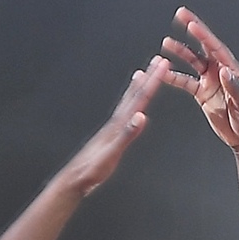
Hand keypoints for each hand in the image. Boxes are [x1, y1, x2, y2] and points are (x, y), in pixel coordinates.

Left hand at [55, 54, 169, 193]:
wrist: (76, 178)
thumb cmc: (92, 169)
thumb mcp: (112, 153)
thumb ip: (127, 135)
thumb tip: (141, 116)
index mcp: (119, 125)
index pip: (140, 98)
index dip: (153, 81)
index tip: (163, 64)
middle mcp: (116, 122)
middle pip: (135, 95)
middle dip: (149, 77)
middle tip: (159, 61)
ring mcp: (112, 128)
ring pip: (128, 102)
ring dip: (138, 87)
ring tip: (142, 73)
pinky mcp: (111, 135)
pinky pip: (124, 113)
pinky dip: (129, 105)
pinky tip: (132, 107)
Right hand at [158, 7, 238, 153]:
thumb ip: (234, 88)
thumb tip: (224, 72)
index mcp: (234, 70)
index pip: (217, 48)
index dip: (204, 35)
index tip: (192, 24)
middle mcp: (221, 71)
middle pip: (204, 46)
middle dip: (193, 30)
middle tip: (180, 16)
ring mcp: (211, 81)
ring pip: (193, 61)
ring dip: (180, 52)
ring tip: (166, 44)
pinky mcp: (203, 94)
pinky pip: (186, 82)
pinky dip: (175, 77)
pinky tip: (164, 73)